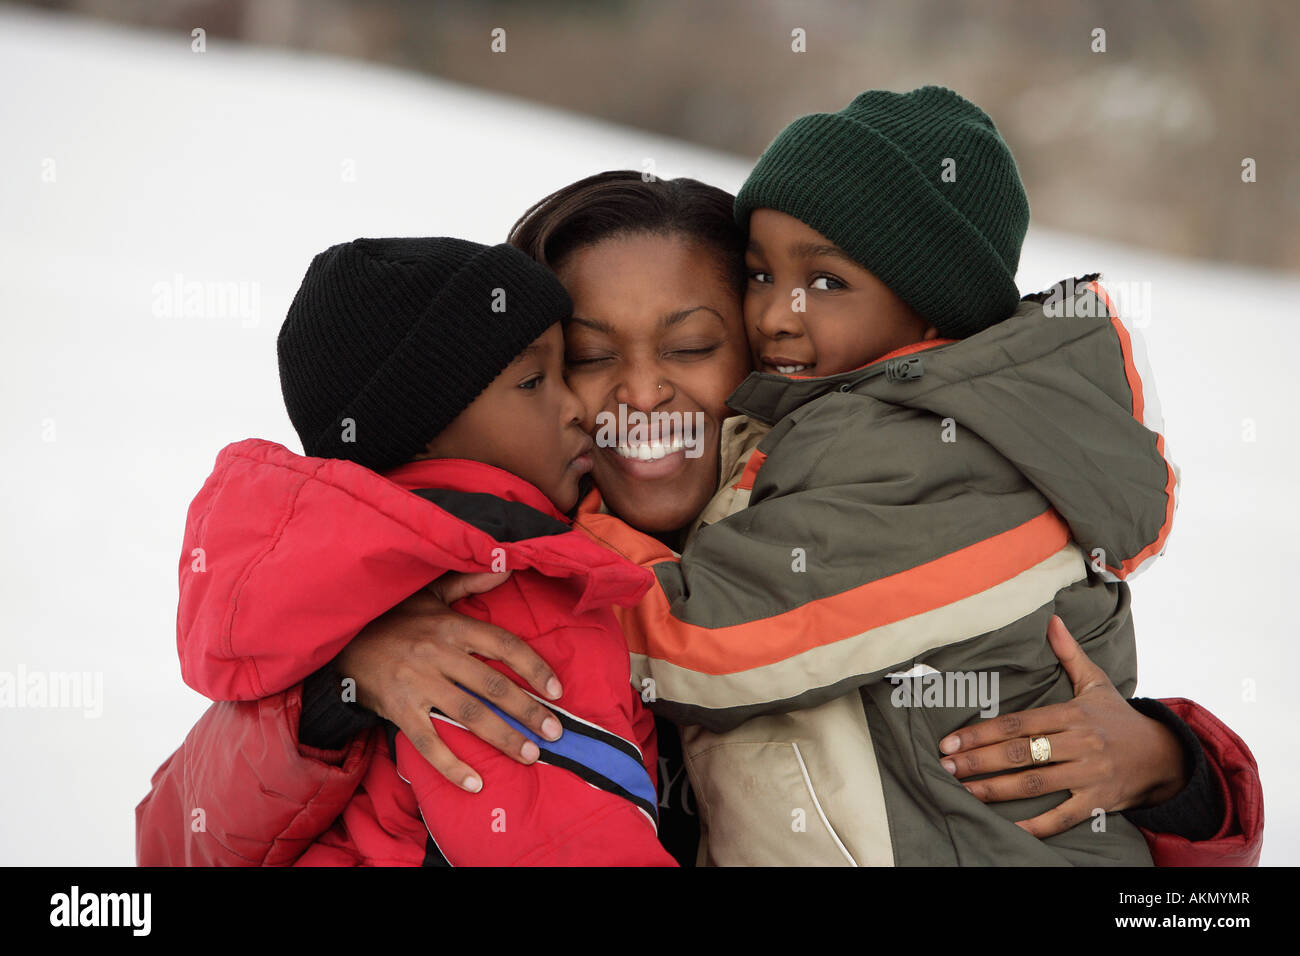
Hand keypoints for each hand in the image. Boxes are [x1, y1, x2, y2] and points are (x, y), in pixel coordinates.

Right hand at [335, 571, 563, 793]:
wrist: (340, 636)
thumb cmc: (393, 615)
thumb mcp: (430, 593)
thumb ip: (470, 581)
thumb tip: (507, 567)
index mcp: (451, 625)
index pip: (503, 646)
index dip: (534, 667)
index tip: (557, 691)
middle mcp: (438, 653)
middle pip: (492, 685)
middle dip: (527, 711)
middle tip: (554, 733)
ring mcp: (417, 683)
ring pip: (468, 714)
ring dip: (502, 738)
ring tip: (529, 755)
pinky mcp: (398, 709)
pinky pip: (427, 741)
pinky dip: (451, 765)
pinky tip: (475, 784)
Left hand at [936, 615, 1188, 837]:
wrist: (1166, 756)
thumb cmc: (1120, 718)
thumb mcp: (1096, 682)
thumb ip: (1070, 654)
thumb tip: (1051, 620)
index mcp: (1073, 714)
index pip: (1018, 723)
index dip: (981, 732)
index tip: (950, 741)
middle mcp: (1080, 744)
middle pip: (1021, 753)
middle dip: (979, 761)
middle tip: (946, 767)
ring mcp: (1090, 776)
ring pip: (1035, 784)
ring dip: (995, 790)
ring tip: (963, 792)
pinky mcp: (1099, 803)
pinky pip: (1062, 818)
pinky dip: (1035, 826)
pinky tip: (1007, 828)